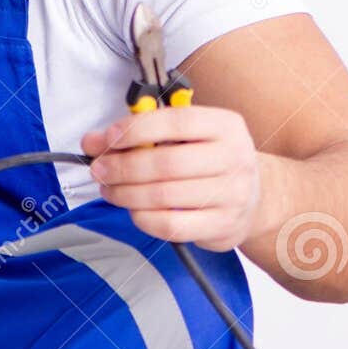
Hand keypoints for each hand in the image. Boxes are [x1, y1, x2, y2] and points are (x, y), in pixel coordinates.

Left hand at [81, 102, 262, 251]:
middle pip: (167, 163)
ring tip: (110, 190)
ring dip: (126, 194)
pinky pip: (172, 225)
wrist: (254, 199)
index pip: (176, 122)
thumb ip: (143, 133)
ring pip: (165, 196)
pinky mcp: (222, 226)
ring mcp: (232, 195)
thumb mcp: (187, 137)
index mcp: (225, 126)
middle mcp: (234, 158)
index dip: (135, 130)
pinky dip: (143, 218)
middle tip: (99, 170)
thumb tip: (93, 141)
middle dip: (123, 167)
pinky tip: (134, 210)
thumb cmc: (209, 161)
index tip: (106, 139)